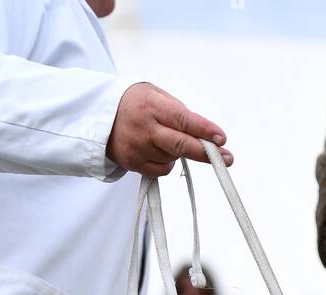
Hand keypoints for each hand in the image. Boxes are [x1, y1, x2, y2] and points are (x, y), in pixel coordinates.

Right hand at [107, 82, 232, 176]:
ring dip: (179, 152)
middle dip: (205, 153)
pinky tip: (156, 149)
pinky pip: (163, 169)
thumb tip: (204, 133)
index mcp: (152, 106)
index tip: (222, 138)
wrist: (99, 116)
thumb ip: (179, 112)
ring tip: (163, 137)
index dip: (204, 130)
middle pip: (181, 146)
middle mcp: (144, 128)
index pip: (183, 120)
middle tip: (227, 158)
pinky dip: (167, 162)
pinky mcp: (134, 164)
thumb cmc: (136, 103)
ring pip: (174, 158)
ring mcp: (138, 149)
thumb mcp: (155, 95)